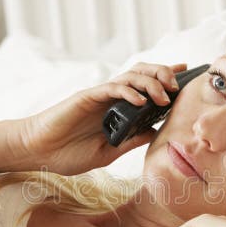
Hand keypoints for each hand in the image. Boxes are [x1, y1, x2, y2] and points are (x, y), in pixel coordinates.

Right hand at [8, 62, 186, 174]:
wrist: (38, 152)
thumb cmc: (68, 152)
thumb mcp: (110, 152)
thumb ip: (132, 141)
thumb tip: (157, 133)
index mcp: (118, 110)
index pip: (146, 87)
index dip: (166, 78)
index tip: (187, 75)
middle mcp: (111, 98)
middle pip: (142, 74)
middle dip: (163, 74)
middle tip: (178, 85)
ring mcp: (99, 96)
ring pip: (131, 76)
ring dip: (151, 82)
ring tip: (164, 96)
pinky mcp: (86, 97)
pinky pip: (112, 88)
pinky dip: (129, 92)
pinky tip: (140, 102)